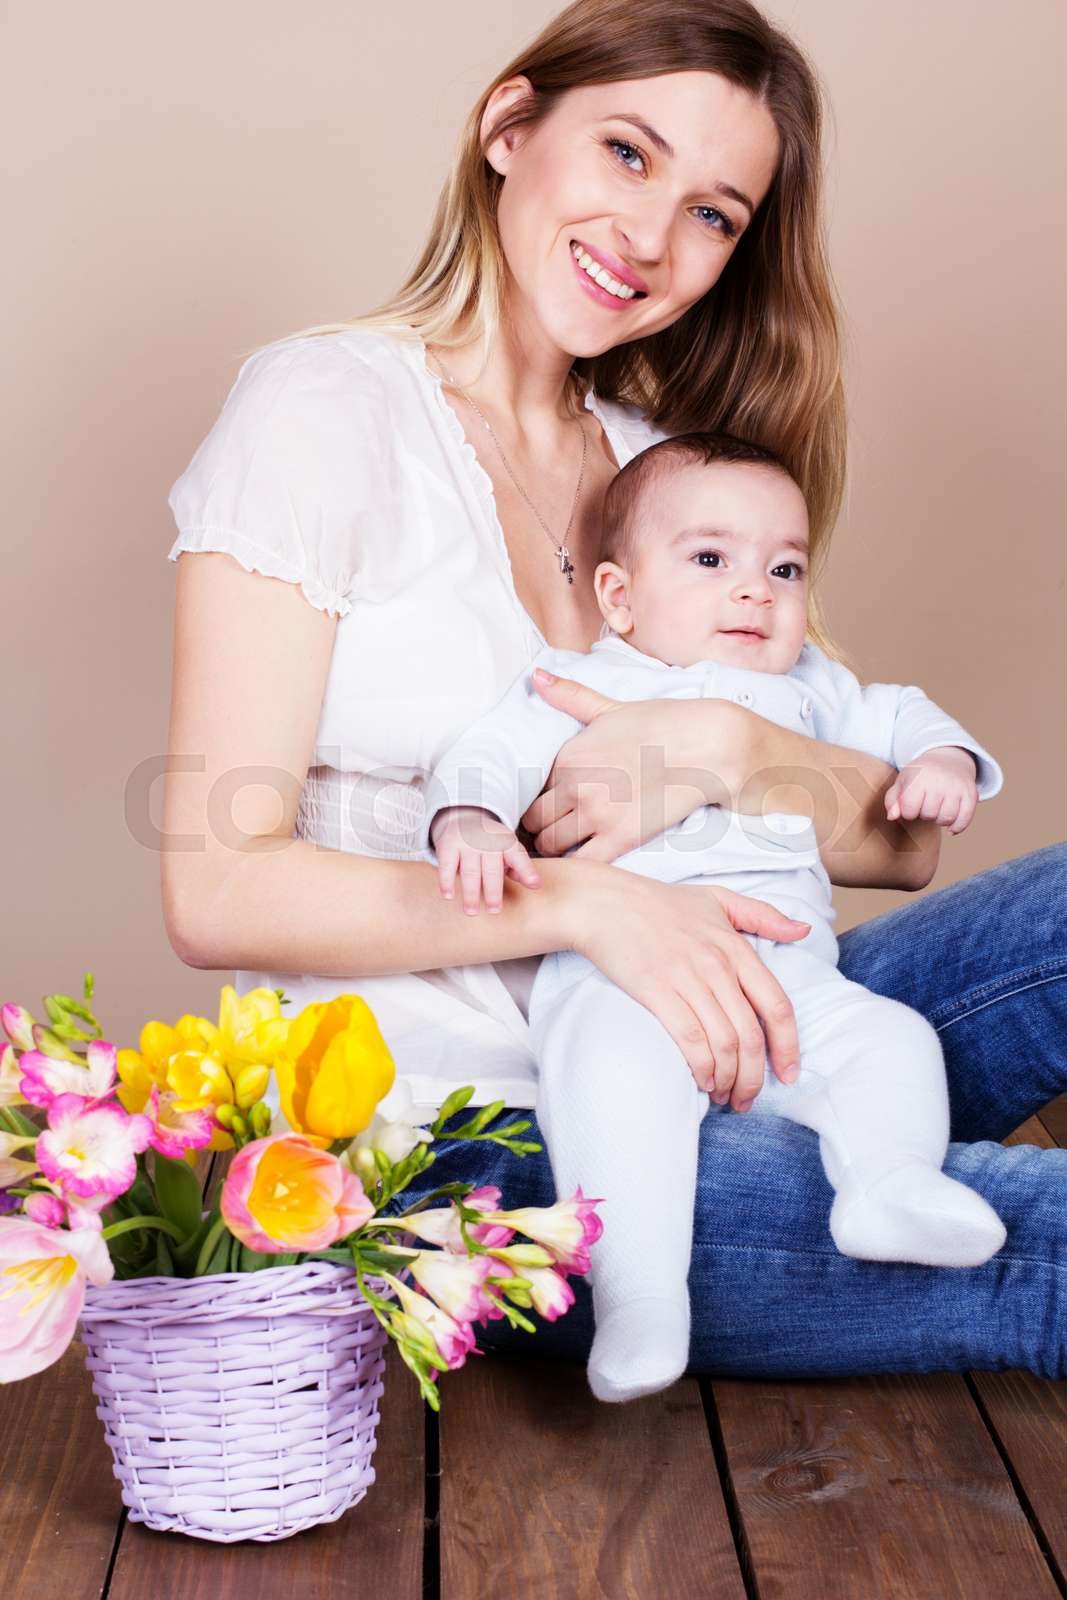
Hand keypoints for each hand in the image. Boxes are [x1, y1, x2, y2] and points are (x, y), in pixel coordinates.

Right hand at [431, 806, 540, 914]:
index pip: (519, 857)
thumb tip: (536, 885)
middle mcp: (488, 841)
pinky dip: (447, 882)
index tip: (534, 884)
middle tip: (494, 911)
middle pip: (492, 870)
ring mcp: (467, 843)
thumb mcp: (508, 851)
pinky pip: (447, 866)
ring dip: (470, 893)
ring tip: (471, 912)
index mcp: (507, 843)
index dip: (527, 871)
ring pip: (470, 871)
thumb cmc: (491, 844)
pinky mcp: (448, 845)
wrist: (465, 818)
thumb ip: (520, 868)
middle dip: (493, 892)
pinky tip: (448, 896)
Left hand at [520, 667, 739, 859]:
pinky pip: (582, 863)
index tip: (541, 806)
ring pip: (551, 845)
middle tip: (549, 831)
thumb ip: (569, 696)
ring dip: (554, 849)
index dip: (532, 799)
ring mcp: (597, 814)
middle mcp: (575, 785)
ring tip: (566, 846)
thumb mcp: (609, 708)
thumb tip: (535, 676)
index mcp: (567, 756)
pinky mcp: (621, 838)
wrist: (707, 746)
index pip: (526, 788)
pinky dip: (578, 866)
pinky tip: (585, 859)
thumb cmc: (661, 724)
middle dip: (537, 828)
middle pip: (532, 822)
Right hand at [568, 864, 810, 1110]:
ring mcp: (688, 979)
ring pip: (724, 1044)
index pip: (777, 1006)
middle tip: (748, 1099)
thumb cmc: (660, 902)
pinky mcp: (657, 991)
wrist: (605, 903)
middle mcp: (718, 966)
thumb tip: (803, 931)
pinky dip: (702, 1068)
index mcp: (736, 948)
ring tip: (726, 1097)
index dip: (788, 1047)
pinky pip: (691, 1039)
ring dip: (730, 1079)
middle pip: (751, 1036)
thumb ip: (763, 915)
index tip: (789, 1074)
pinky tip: (703, 1081)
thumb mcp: (719, 899)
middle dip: (755, 1077)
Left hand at [884, 747, 977, 835]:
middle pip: (928, 815)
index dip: (908, 812)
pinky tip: (950, 828)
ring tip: (937, 809)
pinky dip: (957, 827)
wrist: (947, 759)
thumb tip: (892, 817)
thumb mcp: (902, 782)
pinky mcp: (971, 793)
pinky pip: (965, 819)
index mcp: (919, 777)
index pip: (909, 810)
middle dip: (924, 814)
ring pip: (946, 818)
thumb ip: (892, 800)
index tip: (911, 804)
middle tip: (926, 803)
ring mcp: (957, 787)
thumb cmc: (920, 775)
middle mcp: (939, 781)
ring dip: (939, 820)